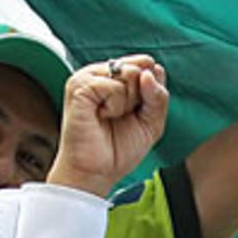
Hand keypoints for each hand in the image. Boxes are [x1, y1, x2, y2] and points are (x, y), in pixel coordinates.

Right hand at [48, 55, 168, 196]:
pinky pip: (114, 85)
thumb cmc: (119, 149)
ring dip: (128, 103)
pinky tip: (101, 116)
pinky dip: (115, 106)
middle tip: (122, 117)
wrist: (97, 172)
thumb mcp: (152, 122)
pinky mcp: (79, 86)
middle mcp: (102, 73)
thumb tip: (149, 71)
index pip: (148, 66)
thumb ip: (158, 96)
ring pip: (130, 73)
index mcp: (117, 77)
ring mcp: (89, 77)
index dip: (152, 90)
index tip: (137, 112)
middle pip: (141, 67)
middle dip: (141, 98)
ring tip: (110, 117)